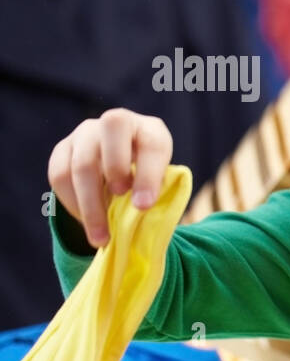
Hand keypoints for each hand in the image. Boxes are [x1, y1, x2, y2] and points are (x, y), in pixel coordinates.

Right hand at [47, 108, 173, 247]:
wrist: (121, 167)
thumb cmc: (147, 178)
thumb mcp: (160, 182)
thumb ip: (154, 193)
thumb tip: (139, 213)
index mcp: (150, 131)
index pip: (152, 144)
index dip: (148, 175)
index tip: (144, 206)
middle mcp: (117, 123)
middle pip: (112, 130)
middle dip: (116, 167)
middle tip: (120, 198)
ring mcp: (86, 133)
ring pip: (81, 164)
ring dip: (91, 205)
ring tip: (102, 237)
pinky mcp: (62, 149)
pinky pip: (59, 176)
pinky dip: (72, 203)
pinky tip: (86, 221)